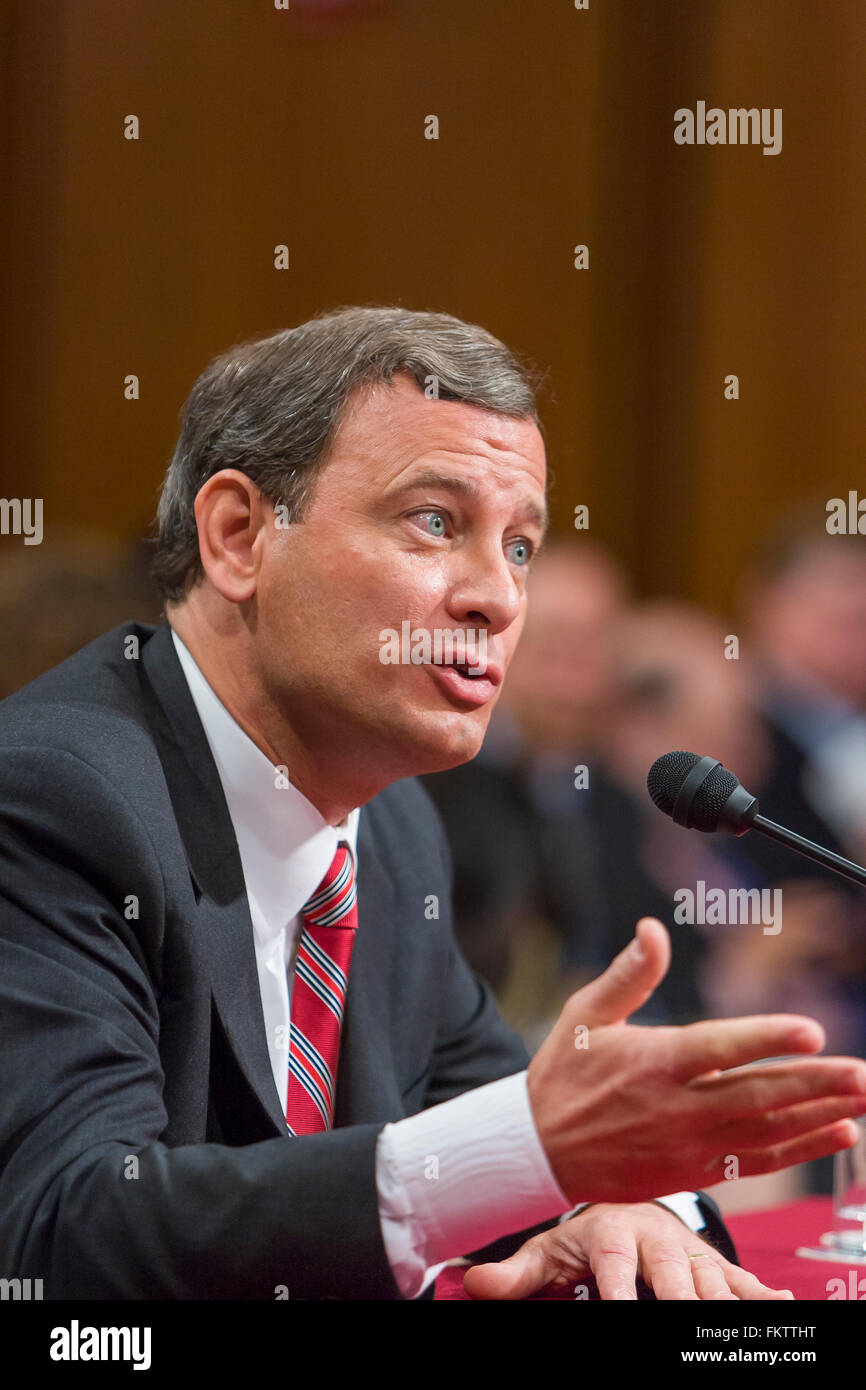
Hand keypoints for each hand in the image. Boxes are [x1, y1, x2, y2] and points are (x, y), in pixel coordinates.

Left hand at [463, 1202, 793, 1300]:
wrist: (624, 1203)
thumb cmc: (583, 1239)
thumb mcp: (546, 1253)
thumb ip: (514, 1275)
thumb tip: (472, 1285)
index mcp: (612, 1232)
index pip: (615, 1264)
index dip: (619, 1291)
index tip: (620, 1313)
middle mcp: (656, 1239)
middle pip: (673, 1274)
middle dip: (680, 1300)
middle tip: (684, 1321)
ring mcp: (688, 1251)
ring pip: (710, 1278)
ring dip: (721, 1300)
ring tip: (727, 1324)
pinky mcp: (712, 1264)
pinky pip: (740, 1279)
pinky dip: (761, 1292)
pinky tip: (782, 1303)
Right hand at [526, 917, 865, 1203]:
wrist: (539, 1150)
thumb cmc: (562, 1076)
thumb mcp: (584, 1015)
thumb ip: (628, 974)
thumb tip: (652, 929)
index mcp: (652, 1062)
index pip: (720, 1049)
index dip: (767, 1040)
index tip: (812, 1031)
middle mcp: (676, 1107)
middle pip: (757, 1095)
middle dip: (815, 1083)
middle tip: (862, 1073)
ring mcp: (689, 1144)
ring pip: (766, 1130)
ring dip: (819, 1114)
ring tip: (862, 1098)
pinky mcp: (694, 1170)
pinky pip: (757, 1161)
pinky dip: (800, 1149)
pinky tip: (837, 1133)